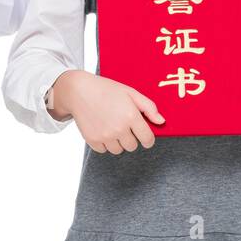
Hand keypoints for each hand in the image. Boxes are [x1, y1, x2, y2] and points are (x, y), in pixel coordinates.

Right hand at [50, 70, 164, 153]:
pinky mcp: (92, 140)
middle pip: (133, 146)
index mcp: (131, 116)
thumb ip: (148, 107)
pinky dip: (104, 143)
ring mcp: (105, 136)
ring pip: (119, 150)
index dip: (148, 139)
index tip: (144, 135)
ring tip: (111, 125)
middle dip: (131, 137)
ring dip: (117, 141)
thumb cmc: (106, 90)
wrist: (78, 91)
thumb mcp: (130, 92)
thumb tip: (161, 122)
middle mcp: (118, 128)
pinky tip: (101, 128)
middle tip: (123, 124)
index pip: (148, 139)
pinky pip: (104, 150)